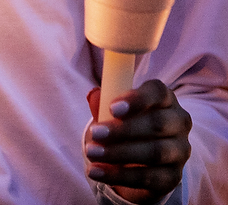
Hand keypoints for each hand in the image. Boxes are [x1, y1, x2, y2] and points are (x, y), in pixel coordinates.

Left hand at [85, 80, 191, 203]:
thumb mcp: (113, 109)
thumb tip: (95, 97)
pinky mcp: (173, 176)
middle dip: (123, 129)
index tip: (112, 108)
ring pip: (155, 152)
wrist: (136, 157)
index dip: (136, 100)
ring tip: (91, 153)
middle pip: (157, 123)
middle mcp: (178, 122)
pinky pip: (149, 177)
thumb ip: (104, 102)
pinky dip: (119, 175)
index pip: (158, 92)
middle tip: (94, 133)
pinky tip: (96, 172)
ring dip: (119, 153)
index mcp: (164, 99)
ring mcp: (180, 151)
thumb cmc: (124, 122)